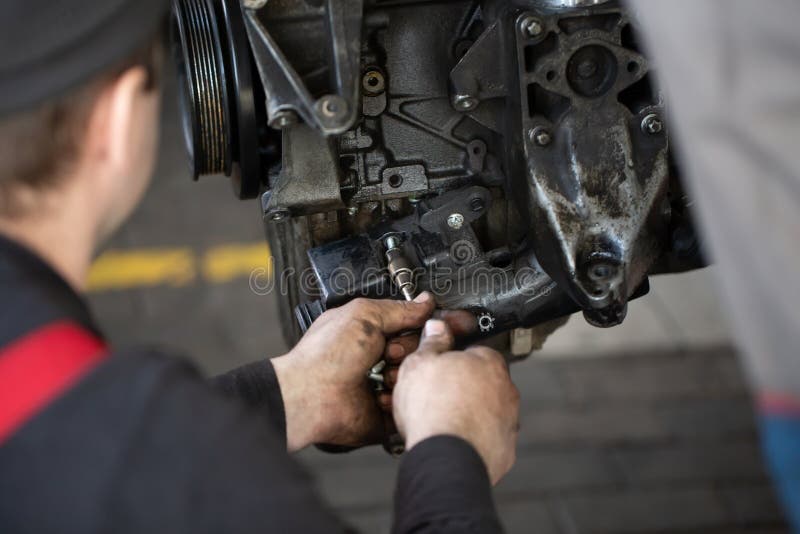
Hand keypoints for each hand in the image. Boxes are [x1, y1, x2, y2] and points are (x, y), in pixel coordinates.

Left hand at [271, 293, 434, 450]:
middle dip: (407, 351)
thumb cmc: (325, 355)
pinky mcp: (385, 412)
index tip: (420, 326)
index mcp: (370, 333)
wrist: (312, 396)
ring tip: (383, 376)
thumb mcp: (365, 315)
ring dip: (402, 375)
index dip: (418, 326)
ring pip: (416, 378)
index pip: (411, 325)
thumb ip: (399, 308)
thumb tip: (425, 302)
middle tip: (388, 352)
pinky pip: (409, 405)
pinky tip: (380, 395)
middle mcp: (377, 358)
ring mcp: (381, 386)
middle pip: (418, 351)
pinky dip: (399, 399)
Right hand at [392, 319, 519, 484]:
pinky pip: (487, 439)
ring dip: (469, 414)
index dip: (454, 359)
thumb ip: (432, 342)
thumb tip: (437, 327)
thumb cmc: (433, 409)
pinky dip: (472, 440)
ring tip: (441, 422)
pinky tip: (451, 441)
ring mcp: (508, 421)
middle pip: (483, 382)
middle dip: (463, 387)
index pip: (475, 351)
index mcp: (488, 362)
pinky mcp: (503, 450)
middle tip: (437, 395)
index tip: (440, 367)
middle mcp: (505, 390)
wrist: (445, 458)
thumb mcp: (420, 363)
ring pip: (487, 412)